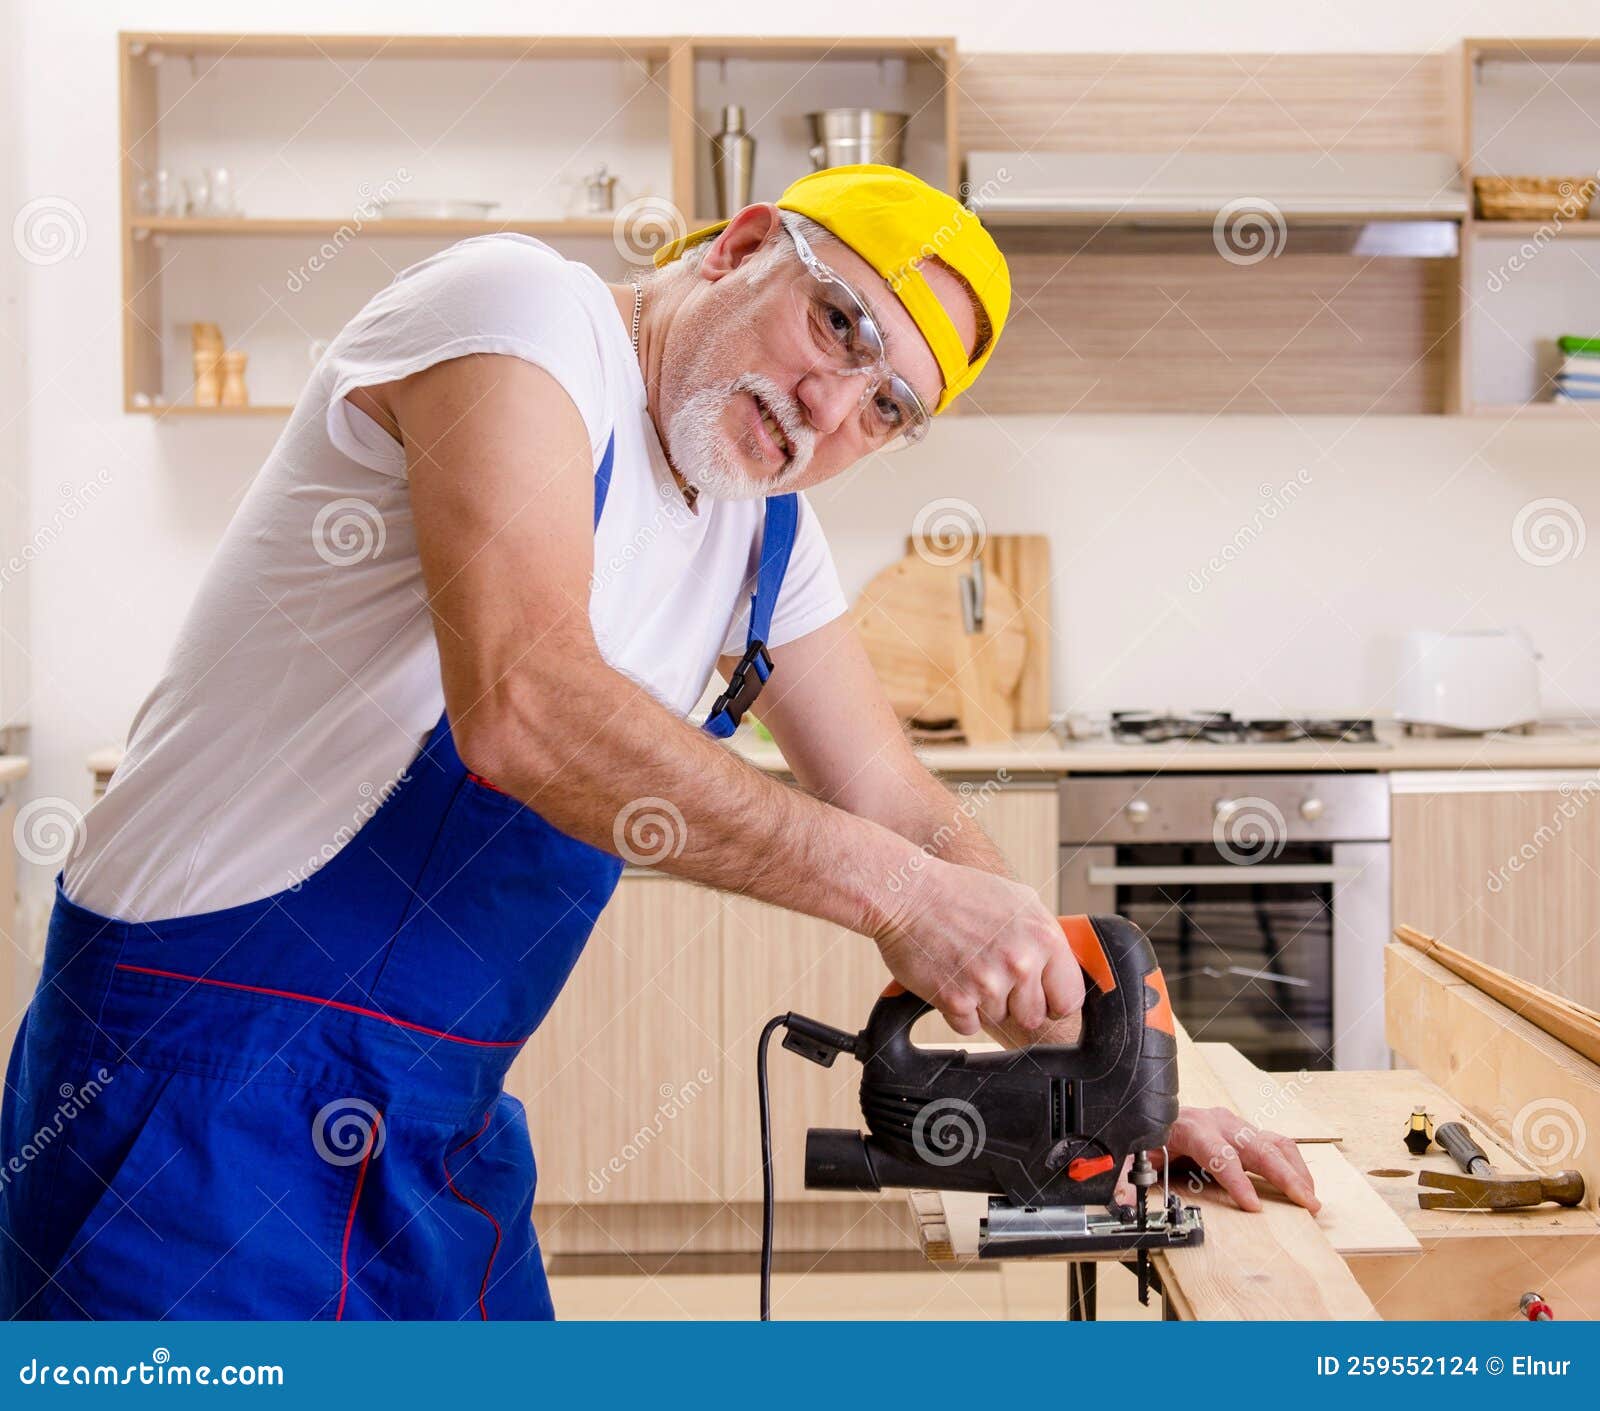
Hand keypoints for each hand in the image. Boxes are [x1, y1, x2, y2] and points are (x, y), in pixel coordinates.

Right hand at [874, 858, 1084, 1036]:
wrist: (907, 894)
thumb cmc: (959, 893)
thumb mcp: (1019, 901)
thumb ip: (1046, 937)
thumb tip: (1063, 968)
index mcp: (1044, 937)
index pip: (1070, 997)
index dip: (1055, 1000)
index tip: (1043, 998)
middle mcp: (1021, 962)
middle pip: (1034, 1016)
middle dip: (1015, 1003)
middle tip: (993, 977)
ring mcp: (988, 983)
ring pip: (999, 1020)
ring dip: (983, 1003)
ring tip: (967, 968)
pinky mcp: (956, 999)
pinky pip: (969, 1027)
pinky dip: (958, 1011)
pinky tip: (950, 978)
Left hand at [1138, 1105, 1319, 1213]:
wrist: (1156, 1112)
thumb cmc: (1150, 1136)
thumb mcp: (1132, 1156)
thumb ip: (1124, 1179)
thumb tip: (1120, 1205)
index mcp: (1189, 1127)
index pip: (1217, 1154)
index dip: (1236, 1180)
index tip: (1253, 1207)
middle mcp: (1218, 1122)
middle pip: (1256, 1147)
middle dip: (1283, 1176)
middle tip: (1304, 1203)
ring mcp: (1236, 1125)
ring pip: (1274, 1143)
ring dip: (1296, 1171)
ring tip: (1311, 1200)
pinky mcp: (1248, 1132)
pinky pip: (1278, 1145)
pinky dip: (1295, 1165)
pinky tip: (1304, 1188)